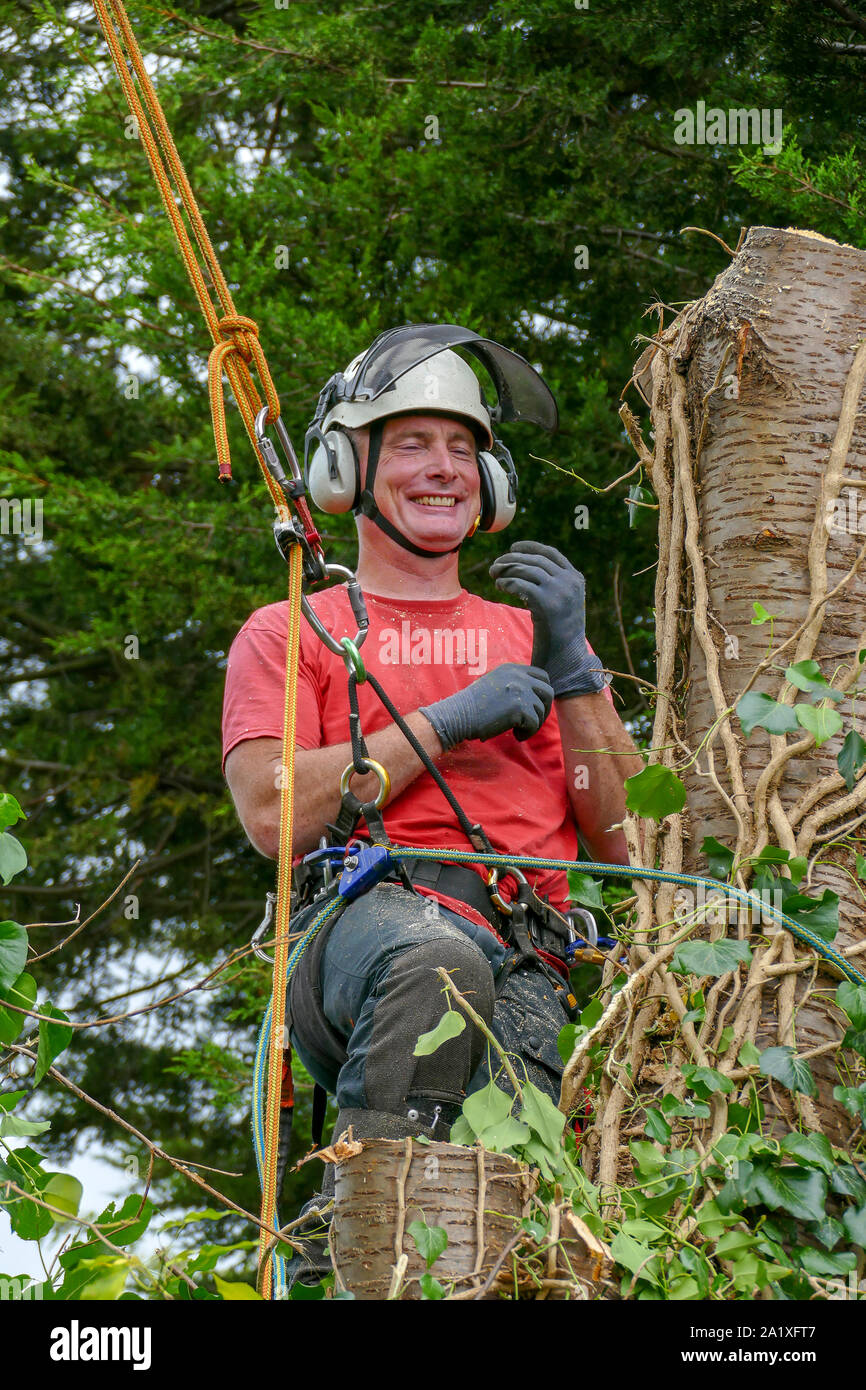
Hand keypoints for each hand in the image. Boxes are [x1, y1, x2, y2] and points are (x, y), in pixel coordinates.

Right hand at [420, 663, 554, 749]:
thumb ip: (514, 684)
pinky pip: (534, 723)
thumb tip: (535, 696)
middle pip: (548, 691)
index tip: (534, 706)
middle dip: (544, 709)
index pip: (542, 675)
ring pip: (541, 710)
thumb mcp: (495, 684)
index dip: (542, 693)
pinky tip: (516, 735)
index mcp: (512, 669)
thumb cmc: (473, 706)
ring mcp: (520, 690)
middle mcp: (518, 676)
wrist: (459, 715)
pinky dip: (527, 733)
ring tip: (518, 730)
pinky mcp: (520, 707)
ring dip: (534, 723)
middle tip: (532, 721)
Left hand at [489, 540, 604, 696]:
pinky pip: (520, 584)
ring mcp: (559, 591)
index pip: (551, 553)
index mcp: (576, 579)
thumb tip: (525, 567)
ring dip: (506, 570)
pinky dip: (507, 582)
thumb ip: (552, 584)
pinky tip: (501, 586)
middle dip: (511, 559)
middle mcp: (569, 582)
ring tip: (494, 576)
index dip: (530, 547)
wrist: (567, 658)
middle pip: (534, 559)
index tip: (513, 547)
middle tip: (495, 567)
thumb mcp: (563, 602)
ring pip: (526, 569)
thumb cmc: (560, 633)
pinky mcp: (546, 603)